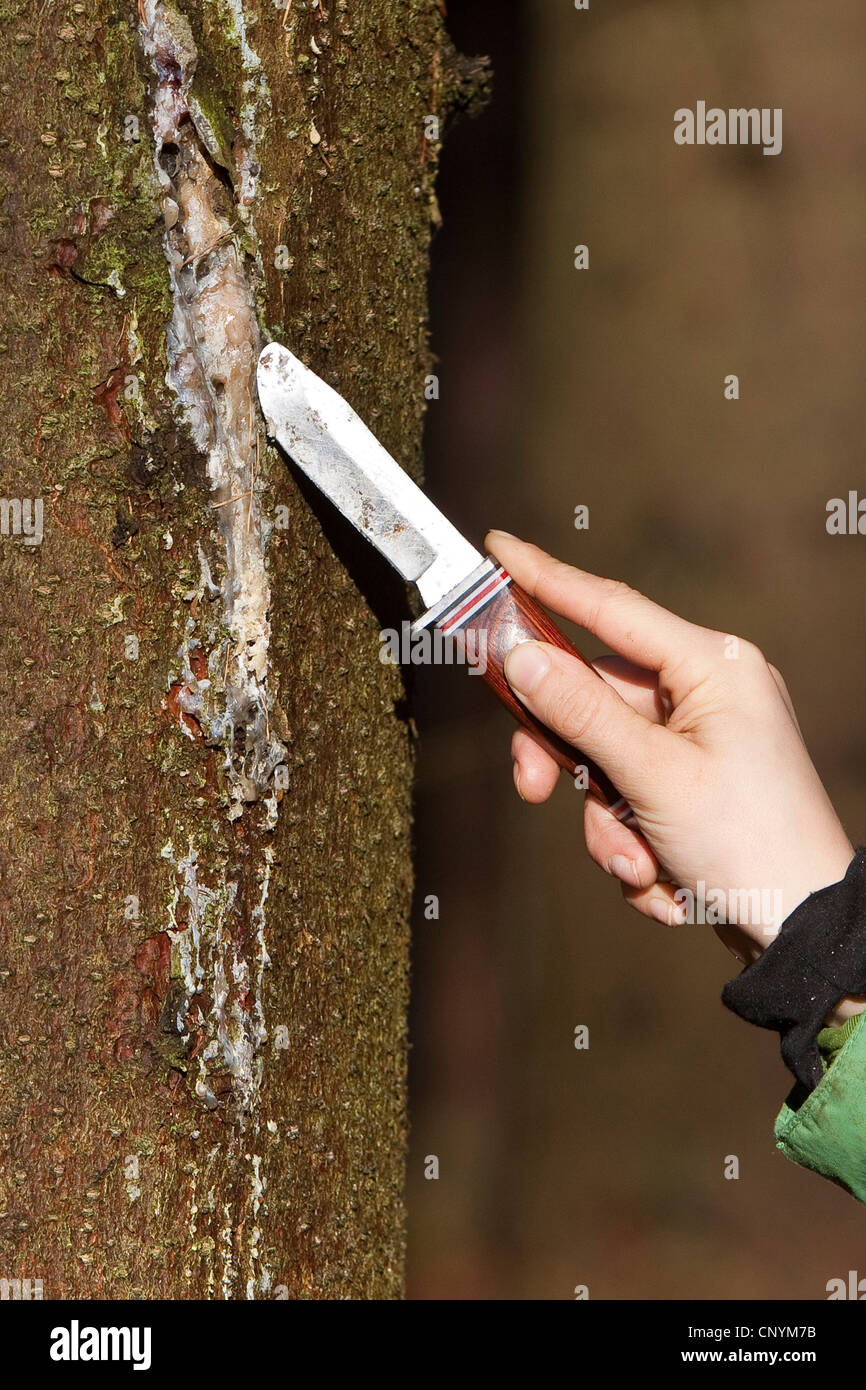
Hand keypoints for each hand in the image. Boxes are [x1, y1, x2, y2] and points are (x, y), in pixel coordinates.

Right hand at [486, 531, 854, 977]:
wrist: (805, 932)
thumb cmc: (752, 844)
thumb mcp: (654, 776)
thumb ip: (581, 713)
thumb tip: (521, 656)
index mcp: (714, 666)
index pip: (611, 607)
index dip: (547, 579)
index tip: (499, 550)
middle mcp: (707, 692)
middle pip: (593, 699)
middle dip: (570, 762)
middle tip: (532, 790)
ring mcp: (700, 740)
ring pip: (603, 760)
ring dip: (608, 824)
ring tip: (642, 867)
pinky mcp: (693, 785)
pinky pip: (627, 798)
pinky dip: (632, 843)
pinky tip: (666, 882)